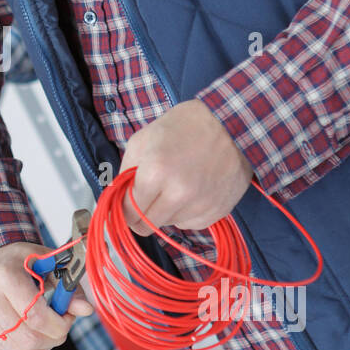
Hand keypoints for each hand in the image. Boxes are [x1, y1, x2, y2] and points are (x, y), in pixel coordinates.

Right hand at [0, 241, 94, 349]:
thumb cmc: (21, 261)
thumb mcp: (47, 262)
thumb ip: (67, 286)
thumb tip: (86, 310)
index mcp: (3, 276)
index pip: (35, 315)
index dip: (59, 323)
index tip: (69, 316)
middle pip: (30, 337)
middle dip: (55, 336)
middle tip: (62, 324)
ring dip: (46, 344)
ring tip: (50, 326)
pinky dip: (33, 347)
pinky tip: (36, 331)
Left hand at [118, 99, 252, 235]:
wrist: (231, 123)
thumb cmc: (184, 127)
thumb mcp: (142, 140)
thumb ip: (125, 173)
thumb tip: (118, 199)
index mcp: (155, 173)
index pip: (127, 213)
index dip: (123, 210)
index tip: (125, 206)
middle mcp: (178, 194)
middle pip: (146, 226)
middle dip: (142, 213)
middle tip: (148, 196)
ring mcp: (201, 205)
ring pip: (169, 224)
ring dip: (167, 210)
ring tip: (177, 184)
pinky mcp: (218, 211)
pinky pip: (192, 223)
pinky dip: (188, 212)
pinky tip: (194, 190)